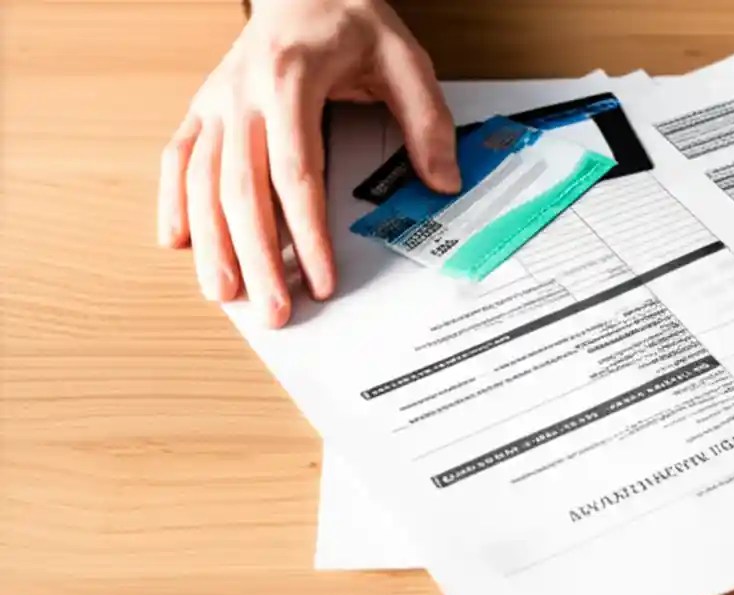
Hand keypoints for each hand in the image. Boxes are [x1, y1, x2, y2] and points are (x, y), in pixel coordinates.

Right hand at [157, 0, 460, 326]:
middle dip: (258, 258)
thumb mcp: (404, 59)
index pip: (295, 171)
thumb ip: (426, 120)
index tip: (321, 279)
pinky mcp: (203, 109)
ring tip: (227, 296)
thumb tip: (443, 181)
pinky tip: (178, 243)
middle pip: (242, 190)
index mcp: (291, 79)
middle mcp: (243, 92)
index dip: (307, 233)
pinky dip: (174, 202)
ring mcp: (217, 102)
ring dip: (213, 245)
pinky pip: (179, 159)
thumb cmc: (349, 21)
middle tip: (274, 311)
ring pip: (203, 183)